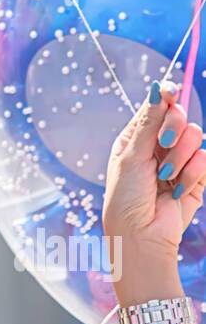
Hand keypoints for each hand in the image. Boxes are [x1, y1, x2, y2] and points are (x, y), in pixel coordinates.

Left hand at [103, 80, 205, 256]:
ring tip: (164, 176)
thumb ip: (148, 122)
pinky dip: (191, 174)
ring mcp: (178, 161)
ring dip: (180, 156)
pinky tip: (175, 190)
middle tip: (165, 142)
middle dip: (174, 127)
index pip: (156, 108)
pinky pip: (204, 159)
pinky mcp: (195, 177)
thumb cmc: (126, 197)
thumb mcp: (131, 156)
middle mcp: (157, 146)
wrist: (141, 235)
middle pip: (179, 115)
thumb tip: (158, 88)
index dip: (165, 98)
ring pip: (195, 136)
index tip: (170, 93)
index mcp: (136, 138)